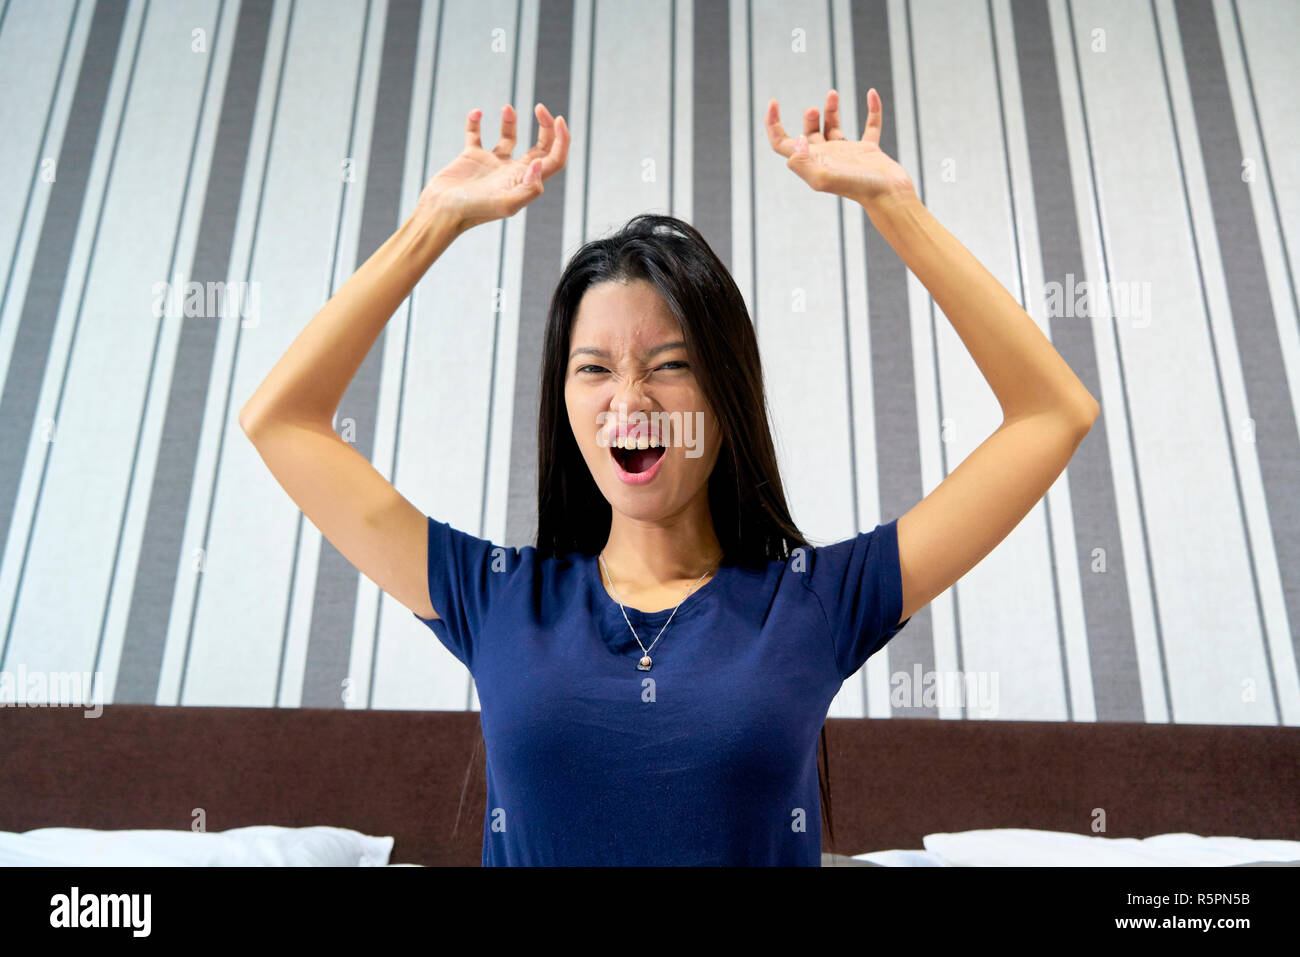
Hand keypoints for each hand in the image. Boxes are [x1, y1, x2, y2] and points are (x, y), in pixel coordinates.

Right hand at [416, 103, 569, 232]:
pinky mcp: (471, 157)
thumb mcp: (506, 203)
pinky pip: (476, 134)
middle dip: (545, 126)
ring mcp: (492, 164)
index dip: (562, 140)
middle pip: (539, 147)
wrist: (441, 211)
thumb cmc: (473, 210)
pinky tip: (476, 113)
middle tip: (540, 107)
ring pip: (509, 138)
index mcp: (524, 182)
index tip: (558, 118)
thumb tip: (540, 163)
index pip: (554, 160)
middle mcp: (511, 172)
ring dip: (511, 121)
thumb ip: (529, 188)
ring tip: (507, 108)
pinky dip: (475, 122)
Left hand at [766, 88, 914, 206]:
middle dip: (809, 117)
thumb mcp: (824, 177)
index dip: (772, 124)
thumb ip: (803, 162)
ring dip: (831, 109)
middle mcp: (827, 158)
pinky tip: (870, 94)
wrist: (889, 195)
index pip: (782, 143)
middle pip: (808, 134)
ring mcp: (847, 154)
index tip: (774, 102)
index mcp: (812, 162)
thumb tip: (798, 140)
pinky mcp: (868, 150)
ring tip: (832, 94)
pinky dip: (871, 109)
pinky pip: (869, 125)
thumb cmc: (858, 188)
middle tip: (814, 110)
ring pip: (833, 128)